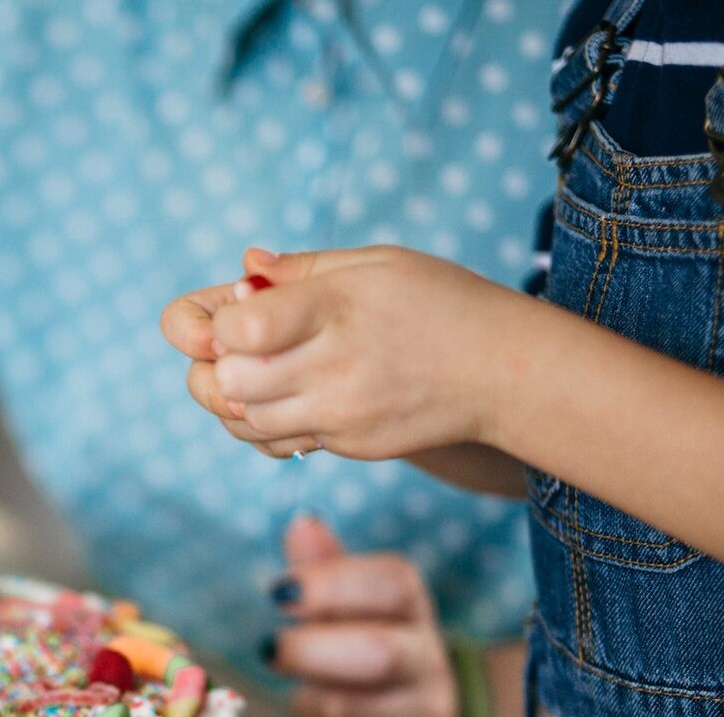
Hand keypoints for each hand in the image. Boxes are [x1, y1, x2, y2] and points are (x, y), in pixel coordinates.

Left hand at [170, 245, 520, 460]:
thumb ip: (304, 268)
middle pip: (231, 381)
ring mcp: (341, 414)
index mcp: (337, 307)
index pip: (241, 330)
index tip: (242, 311)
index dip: (222, 323)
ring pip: (246, 420)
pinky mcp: (348, 446)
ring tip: (263, 368)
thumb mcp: (377, 263)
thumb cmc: (439, 302)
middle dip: (220, 362)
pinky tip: (286, 395)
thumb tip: (245, 265)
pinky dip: (265, 421)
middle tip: (243, 345)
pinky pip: (278, 443)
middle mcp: (335, 366)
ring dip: (238, 395)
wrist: (503, 370)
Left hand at [266, 516, 458, 716]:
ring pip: (349, 716)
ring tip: (307, 696)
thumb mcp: (359, 604)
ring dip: (309, 707)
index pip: (391, 583)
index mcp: (411, 607)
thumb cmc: (374, 645)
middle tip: (272, 650)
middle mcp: (429, 660)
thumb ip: (327, 567)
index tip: (279, 592)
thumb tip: (300, 524)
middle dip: (309, 652)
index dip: (331, 585)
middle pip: (376, 653)